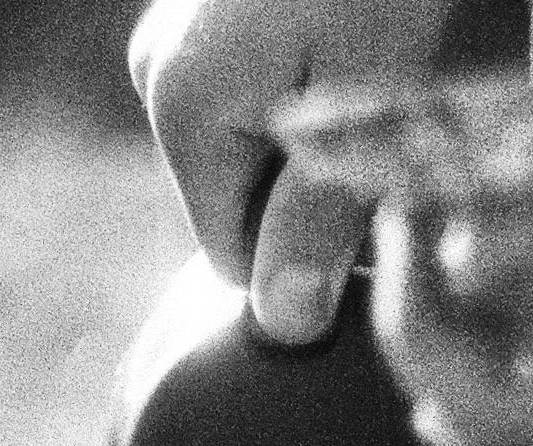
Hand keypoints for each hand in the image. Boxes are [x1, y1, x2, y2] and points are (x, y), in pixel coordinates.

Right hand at [129, 0, 507, 341]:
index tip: (374, 209)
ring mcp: (168, 39)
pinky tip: (341, 54)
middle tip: (379, 136)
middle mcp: (154, 73)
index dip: (308, 261)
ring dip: (306, 153)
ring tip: (364, 83)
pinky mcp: (199, 19)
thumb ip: (319, 220)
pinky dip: (296, 103)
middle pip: (235, 208)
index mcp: (181, 105)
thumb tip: (283, 329)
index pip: (232, 261)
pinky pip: (245, 106)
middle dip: (303, 203)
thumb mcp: (366, 100)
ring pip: (244, 160)